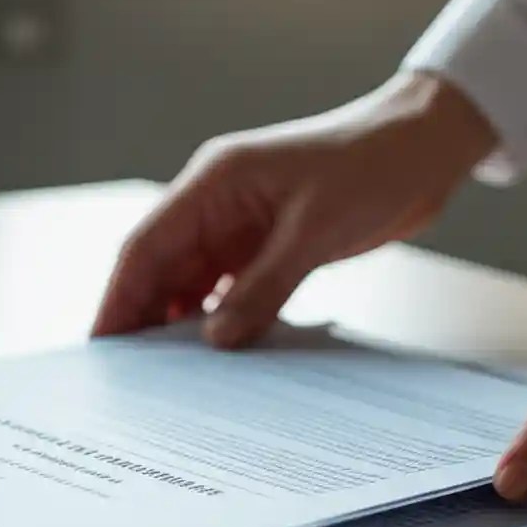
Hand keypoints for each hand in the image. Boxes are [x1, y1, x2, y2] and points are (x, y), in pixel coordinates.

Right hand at [93, 72, 496, 347]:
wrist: (424, 148)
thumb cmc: (372, 167)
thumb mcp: (315, 231)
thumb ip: (262, 286)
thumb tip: (216, 340)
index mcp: (214, 181)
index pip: (147, 244)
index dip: (121, 295)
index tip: (102, 343)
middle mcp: (218, 203)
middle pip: (164, 267)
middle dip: (144, 317)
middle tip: (131, 378)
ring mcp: (243, 224)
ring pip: (194, 280)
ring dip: (183, 322)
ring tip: (170, 377)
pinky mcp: (270, 242)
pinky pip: (231, 287)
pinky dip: (222, 318)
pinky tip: (219, 353)